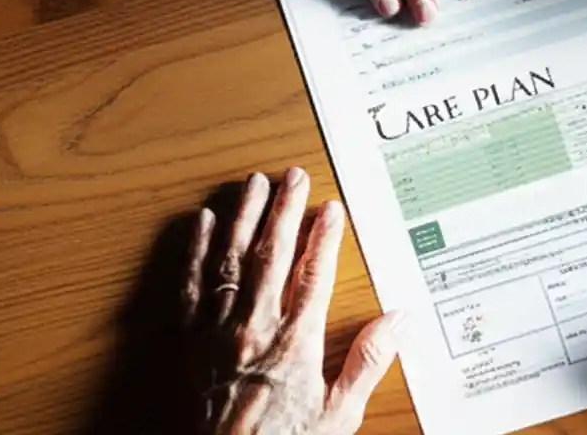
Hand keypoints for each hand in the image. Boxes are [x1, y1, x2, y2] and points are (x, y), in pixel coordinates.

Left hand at [183, 168, 402, 433]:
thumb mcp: (337, 416)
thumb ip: (366, 364)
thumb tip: (398, 322)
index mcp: (294, 344)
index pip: (314, 276)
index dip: (325, 237)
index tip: (331, 208)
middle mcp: (253, 328)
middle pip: (271, 256)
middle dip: (284, 211)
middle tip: (293, 176)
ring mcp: (216, 332)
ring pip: (230, 260)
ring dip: (243, 218)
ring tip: (253, 185)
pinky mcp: (187, 342)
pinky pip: (189, 286)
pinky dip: (194, 251)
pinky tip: (201, 223)